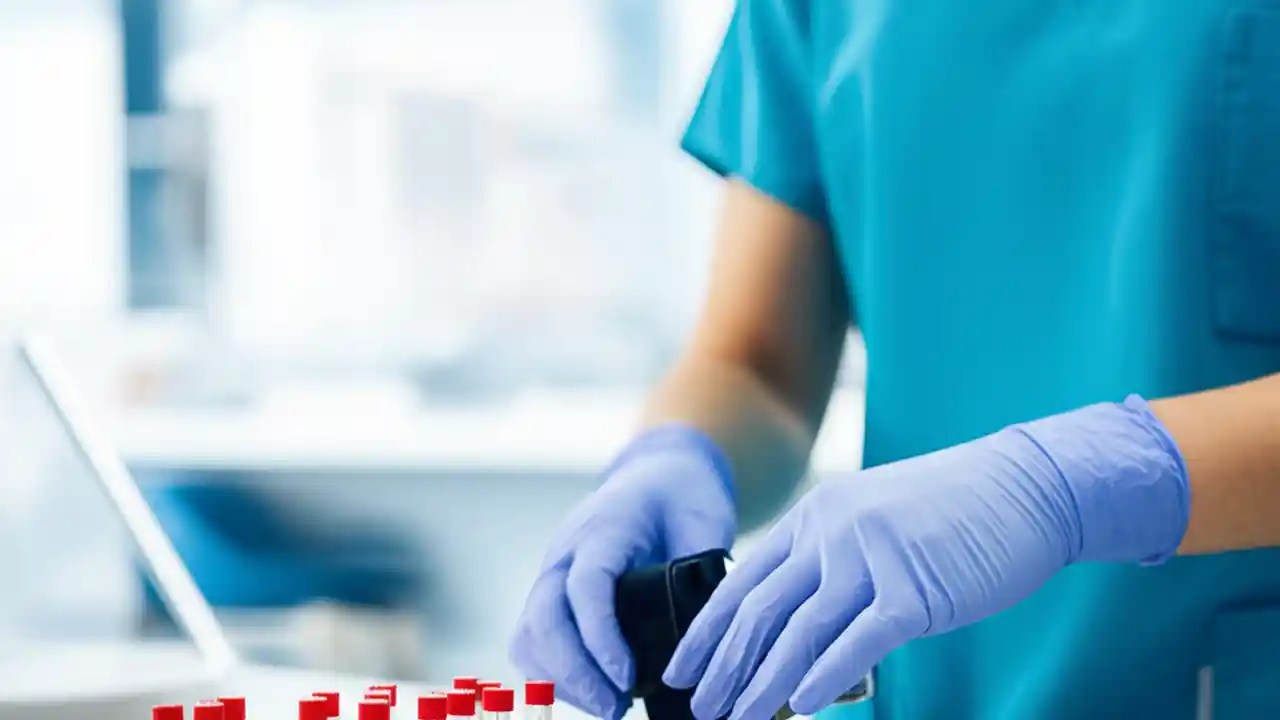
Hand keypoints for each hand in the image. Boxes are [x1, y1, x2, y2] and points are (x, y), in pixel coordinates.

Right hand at [510, 425, 736, 718]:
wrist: (657, 475)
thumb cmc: (684, 500)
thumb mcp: (704, 526)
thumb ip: (699, 575)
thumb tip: (700, 639)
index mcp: (606, 527)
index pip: (587, 586)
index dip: (602, 638)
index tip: (629, 679)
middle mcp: (567, 550)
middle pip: (544, 616)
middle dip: (575, 673)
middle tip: (617, 708)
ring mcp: (553, 571)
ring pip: (529, 633)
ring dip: (561, 678)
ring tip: (610, 705)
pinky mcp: (551, 593)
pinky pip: (532, 638)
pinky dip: (553, 673)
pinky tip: (593, 691)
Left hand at [663, 396, 1188, 719]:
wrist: (1028, 488)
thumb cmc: (952, 514)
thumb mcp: (872, 521)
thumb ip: (829, 564)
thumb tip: (793, 634)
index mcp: (815, 516)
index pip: (742, 581)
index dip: (707, 632)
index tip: (680, 671)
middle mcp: (832, 532)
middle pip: (761, 611)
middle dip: (724, 667)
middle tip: (699, 707)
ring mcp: (872, 559)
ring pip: (799, 632)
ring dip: (762, 684)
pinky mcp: (915, 591)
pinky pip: (858, 643)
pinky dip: (824, 678)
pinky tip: (801, 706)